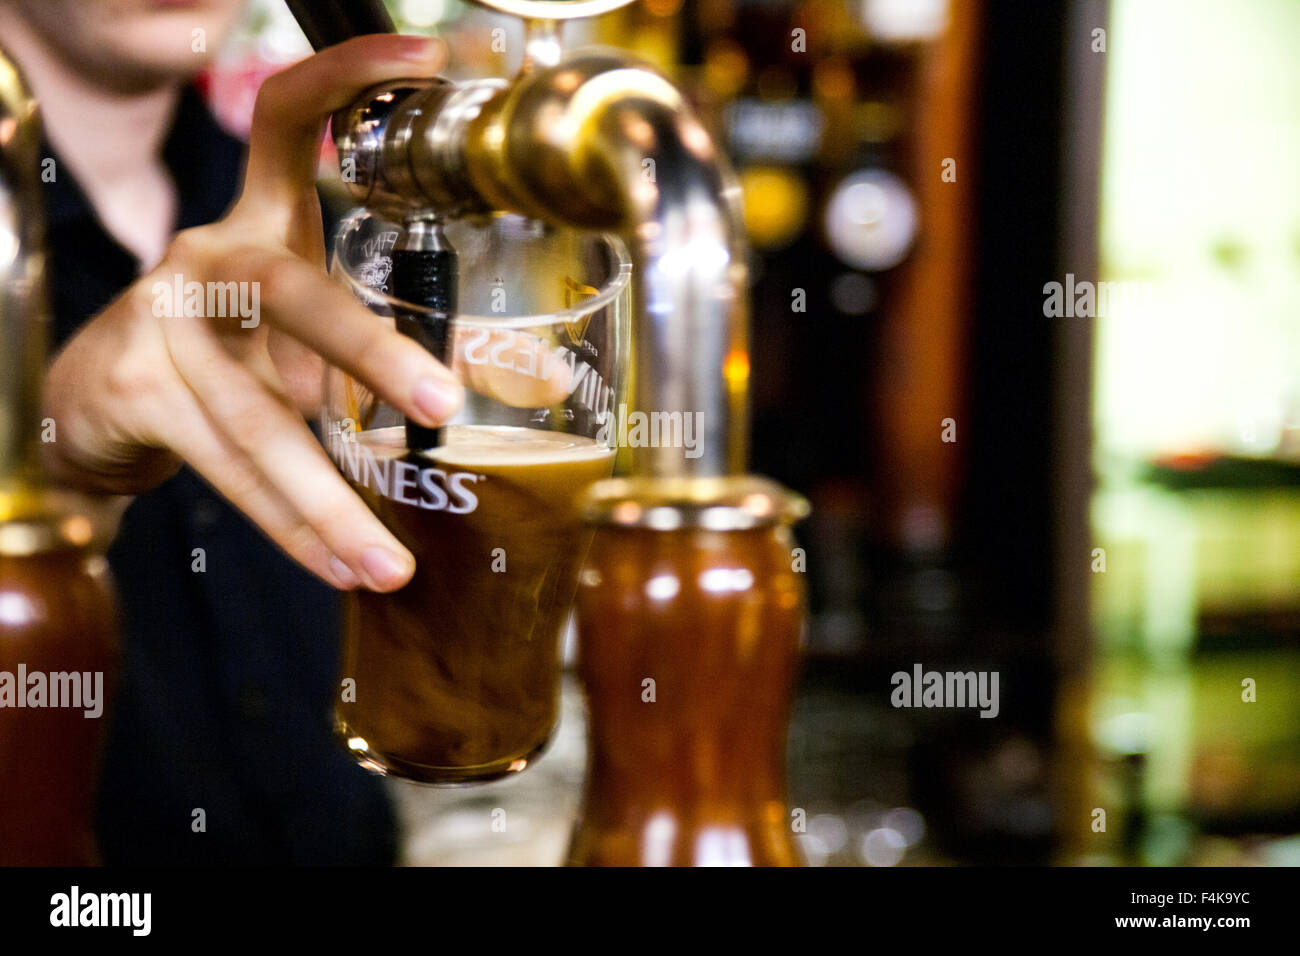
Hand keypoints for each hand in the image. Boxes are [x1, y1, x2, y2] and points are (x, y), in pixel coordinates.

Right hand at [43, 35, 459, 592]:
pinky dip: (289, 526)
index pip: (292, 119)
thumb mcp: (307, 327)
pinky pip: (226, 469)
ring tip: (388, 564)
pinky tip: (338, 567)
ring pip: (258, 419)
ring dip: (327, 500)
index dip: (351, 75)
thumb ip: (391, 341)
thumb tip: (539, 385)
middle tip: (443, 401)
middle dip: (369, 352)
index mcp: (261, 222)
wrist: (105, 396)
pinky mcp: (139, 391)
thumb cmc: (235, 348)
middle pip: (295, 294)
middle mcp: (210, 256)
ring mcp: (166, 323)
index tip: (432, 50)